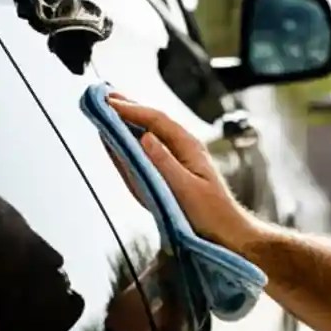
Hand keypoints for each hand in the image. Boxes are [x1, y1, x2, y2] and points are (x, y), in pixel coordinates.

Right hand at [106, 93, 262, 252]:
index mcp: (188, 147)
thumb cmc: (213, 214)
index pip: (156, 120)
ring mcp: (176, 161)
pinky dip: (130, 145)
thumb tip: (144, 137)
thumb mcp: (186, 188)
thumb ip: (164, 162)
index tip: (109, 103)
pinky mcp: (170, 174)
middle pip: (151, 122)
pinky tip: (119, 140)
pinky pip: (146, 154)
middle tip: (103, 96)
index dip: (132, 109)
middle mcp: (182, 149)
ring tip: (108, 110)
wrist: (227, 234)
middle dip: (127, 108)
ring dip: (127, 122)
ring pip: (147, 135)